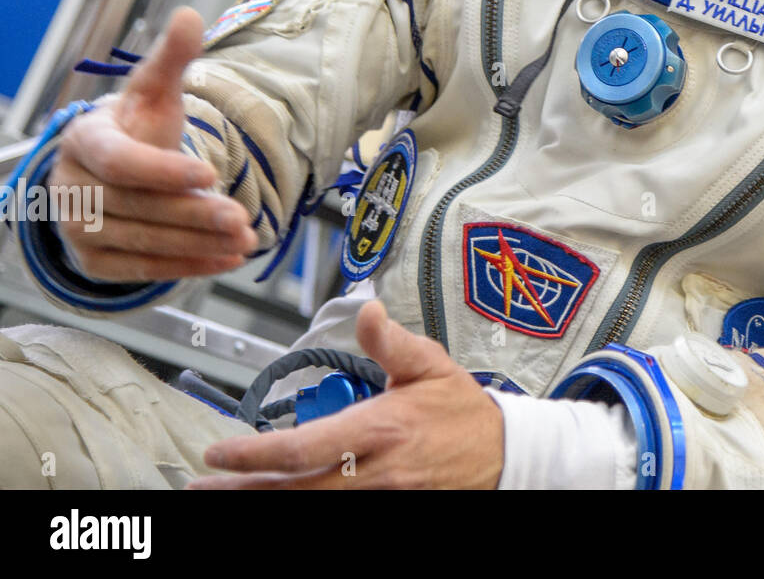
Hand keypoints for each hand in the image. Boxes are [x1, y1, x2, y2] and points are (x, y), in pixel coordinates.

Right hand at [53, 6, 256, 280]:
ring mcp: (78, 229)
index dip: (162, 171)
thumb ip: (172, 57)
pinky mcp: (95, 262)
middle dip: (195, 214)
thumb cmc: (135, 128)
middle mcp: (72, 188)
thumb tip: (191, 15)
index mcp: (84, 141)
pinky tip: (229, 259)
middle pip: (139, 207)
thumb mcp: (154, 92)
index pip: (120, 162)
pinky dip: (190, 266)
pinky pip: (144, 270)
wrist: (110, 172)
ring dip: (200, 243)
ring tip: (247, 238)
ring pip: (145, 242)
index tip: (210, 174)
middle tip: (244, 218)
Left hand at [190, 300, 504, 488]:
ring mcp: (380, 498)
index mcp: (381, 428)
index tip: (217, 454)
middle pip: (294, 490)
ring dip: (263, 504)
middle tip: (199, 488)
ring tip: (222, 498)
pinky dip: (298, 508)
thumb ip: (391, 342)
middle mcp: (375, 471)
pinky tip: (273, 501)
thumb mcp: (431, 364)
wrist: (503, 455)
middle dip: (242, 492)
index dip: (254, 457)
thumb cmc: (461, 410)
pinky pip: (332, 516)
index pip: (304, 449)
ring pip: (309, 508)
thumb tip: (367, 308)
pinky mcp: (385, 510)